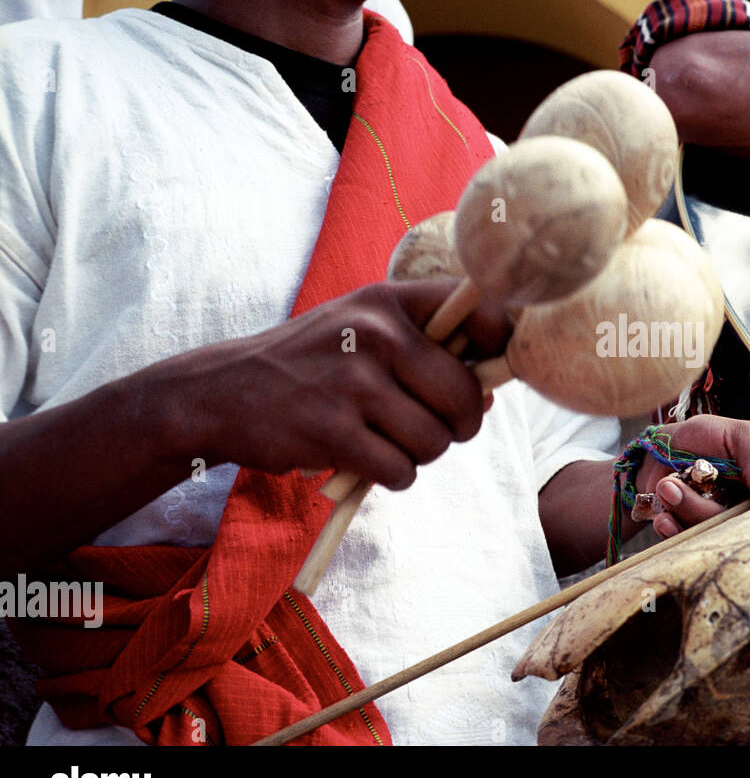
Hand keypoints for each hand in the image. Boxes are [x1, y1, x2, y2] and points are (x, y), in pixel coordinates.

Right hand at [151, 278, 511, 490]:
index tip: (486, 374)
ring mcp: (353, 383)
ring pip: (435, 441)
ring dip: (419, 455)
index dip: (500, 349)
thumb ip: (427, 350)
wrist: (221, 391)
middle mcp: (376, 335)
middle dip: (458, 425)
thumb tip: (490, 395)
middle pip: (465, 397)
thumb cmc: (312, 363)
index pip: (481, 312)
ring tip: (385, 440)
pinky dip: (393, 476)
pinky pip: (401, 471)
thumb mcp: (364, 329)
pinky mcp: (331, 432)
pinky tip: (366, 460)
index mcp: (390, 302)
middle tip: (429, 427)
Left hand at [634, 415, 749, 537]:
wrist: (661, 453)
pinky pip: (697, 546)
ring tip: (668, 486)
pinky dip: (677, 531)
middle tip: (689, 484)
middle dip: (720, 510)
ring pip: (724, 536)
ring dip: (690, 512)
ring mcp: (734, 527)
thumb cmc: (709, 437)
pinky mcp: (706, 539)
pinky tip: (665, 515)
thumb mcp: (740, 434)